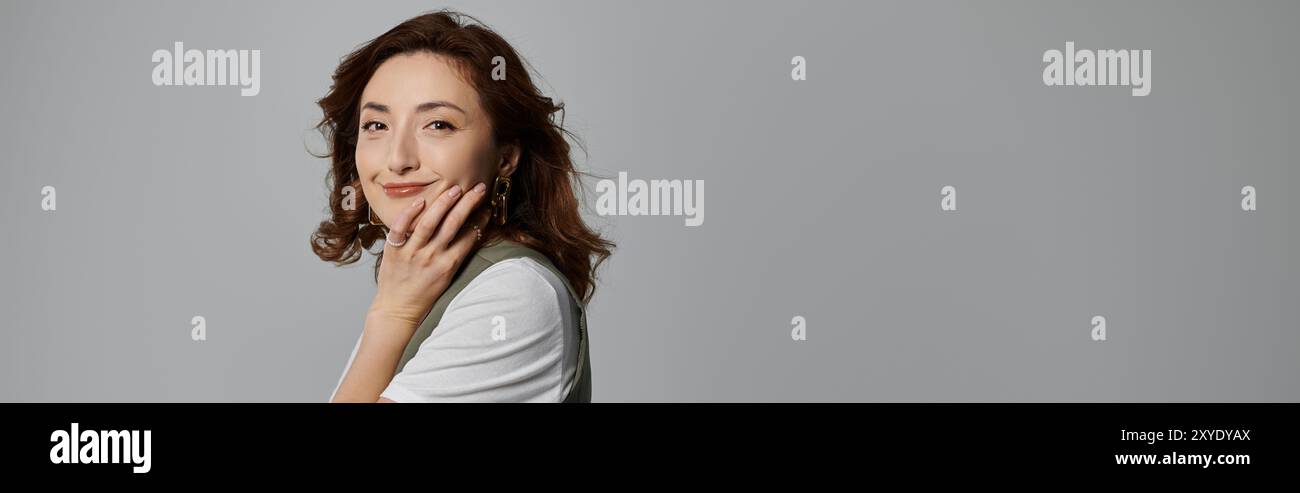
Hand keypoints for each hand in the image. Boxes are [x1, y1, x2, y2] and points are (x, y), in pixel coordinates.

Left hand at [369, 181, 490, 327]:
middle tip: (479, 188)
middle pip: (453, 224)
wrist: (398, 309)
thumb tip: (471, 232)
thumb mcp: (447, 277)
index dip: (480, 220)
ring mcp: (412, 253)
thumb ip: (456, 254)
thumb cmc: (425, 293)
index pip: (469, 237)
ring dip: (443, 204)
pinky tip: (420, 201)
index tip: (487, 207)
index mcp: (448, 265)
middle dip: (468, 204)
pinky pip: (400, 228)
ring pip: (429, 223)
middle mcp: (432, 257)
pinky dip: (409, 214)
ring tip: (455, 189)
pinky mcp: (394, 250)